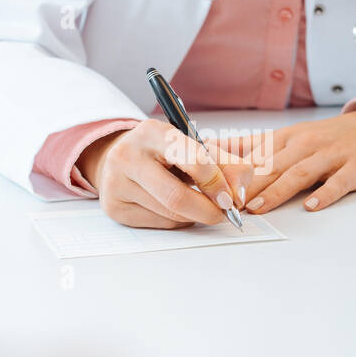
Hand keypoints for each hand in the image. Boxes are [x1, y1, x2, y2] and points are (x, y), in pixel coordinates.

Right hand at [77, 120, 253, 228]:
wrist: (119, 157)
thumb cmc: (162, 151)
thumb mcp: (192, 145)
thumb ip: (224, 163)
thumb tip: (240, 192)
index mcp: (152, 132)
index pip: (193, 160)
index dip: (218, 183)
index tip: (231, 197)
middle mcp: (128, 156)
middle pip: (177, 197)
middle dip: (208, 210)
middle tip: (225, 213)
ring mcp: (116, 184)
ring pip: (171, 214)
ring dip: (196, 215)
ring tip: (202, 205)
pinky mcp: (114, 207)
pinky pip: (160, 223)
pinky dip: (179, 221)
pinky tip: (179, 208)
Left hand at [222, 106, 355, 213]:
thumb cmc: (329, 136)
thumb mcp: (290, 135)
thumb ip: (254, 144)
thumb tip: (215, 147)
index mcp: (288, 138)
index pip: (256, 155)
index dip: (233, 172)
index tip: (214, 186)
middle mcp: (306, 145)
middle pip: (272, 166)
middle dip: (247, 186)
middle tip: (228, 203)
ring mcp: (331, 156)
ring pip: (299, 173)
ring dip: (277, 191)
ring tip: (258, 208)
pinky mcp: (354, 168)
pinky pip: (338, 182)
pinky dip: (324, 194)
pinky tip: (311, 205)